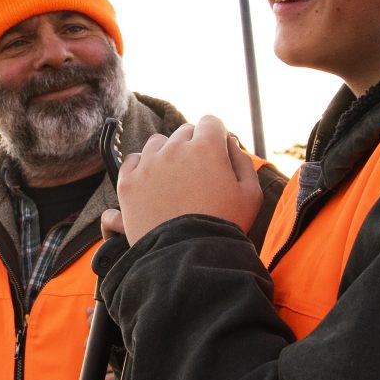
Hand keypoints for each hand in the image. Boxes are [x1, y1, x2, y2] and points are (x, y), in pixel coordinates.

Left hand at [115, 114, 258, 243]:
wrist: (188, 258)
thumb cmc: (224, 226)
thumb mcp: (251, 194)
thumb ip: (242, 161)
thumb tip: (229, 142)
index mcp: (207, 147)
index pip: (211, 122)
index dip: (216, 137)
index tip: (217, 154)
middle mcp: (175, 148)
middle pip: (184, 132)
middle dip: (193, 146)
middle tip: (198, 173)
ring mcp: (149, 164)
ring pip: (157, 143)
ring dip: (167, 153)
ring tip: (174, 179)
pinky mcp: (128, 182)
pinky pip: (133, 161)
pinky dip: (142, 168)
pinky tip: (152, 184)